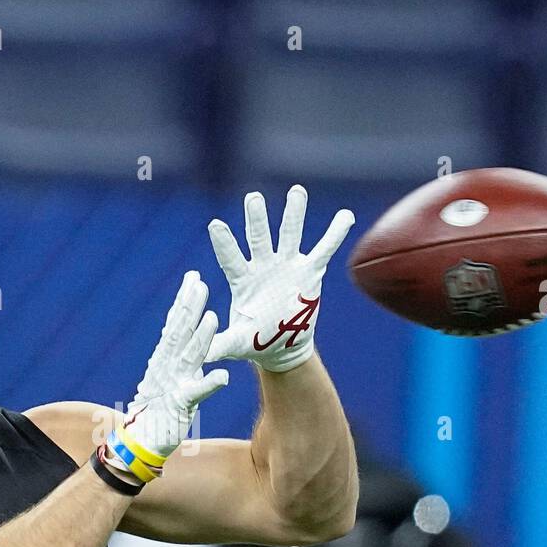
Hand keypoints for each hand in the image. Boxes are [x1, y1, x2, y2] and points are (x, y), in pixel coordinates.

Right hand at [110, 271, 228, 479]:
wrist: (138, 442)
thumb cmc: (156, 411)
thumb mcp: (168, 379)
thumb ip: (180, 359)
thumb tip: (188, 337)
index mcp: (165, 360)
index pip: (175, 325)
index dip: (184, 301)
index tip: (192, 278)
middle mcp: (166, 368)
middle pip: (179, 332)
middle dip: (190, 307)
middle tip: (200, 283)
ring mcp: (172, 385)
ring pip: (188, 357)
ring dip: (200, 338)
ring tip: (212, 317)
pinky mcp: (178, 406)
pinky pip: (195, 394)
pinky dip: (208, 384)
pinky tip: (222, 376)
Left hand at [206, 185, 354, 372]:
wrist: (281, 346)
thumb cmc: (254, 341)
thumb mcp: (236, 344)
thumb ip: (221, 344)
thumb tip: (201, 355)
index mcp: (242, 281)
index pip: (230, 259)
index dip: (224, 243)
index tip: (215, 224)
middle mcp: (263, 266)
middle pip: (259, 238)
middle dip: (256, 219)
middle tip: (253, 198)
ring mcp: (286, 266)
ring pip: (289, 235)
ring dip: (294, 214)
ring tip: (297, 192)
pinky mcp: (309, 272)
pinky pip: (324, 249)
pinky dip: (335, 233)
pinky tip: (346, 215)